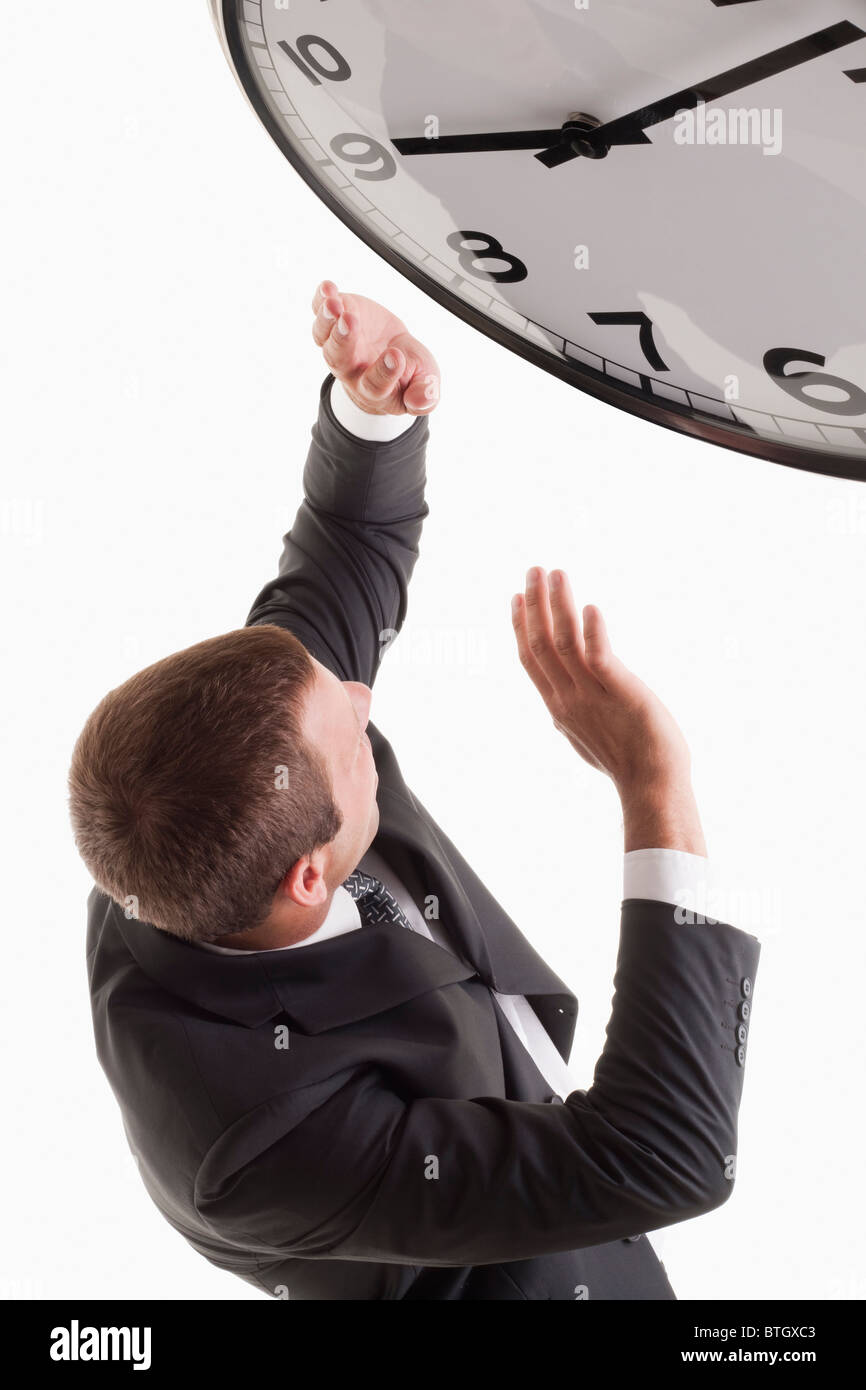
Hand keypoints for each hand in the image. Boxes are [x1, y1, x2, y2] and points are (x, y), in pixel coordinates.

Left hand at [311, 279, 439, 416]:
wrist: (393, 353)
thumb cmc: (408, 371)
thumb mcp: (425, 383)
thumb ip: (426, 395)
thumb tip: (423, 399)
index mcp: (374, 389)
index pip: (374, 384)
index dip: (384, 372)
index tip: (396, 356)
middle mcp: (351, 368)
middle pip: (340, 358)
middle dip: (343, 340)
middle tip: (349, 321)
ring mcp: (340, 343)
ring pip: (324, 335)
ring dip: (326, 319)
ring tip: (333, 304)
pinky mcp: (338, 319)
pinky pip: (321, 310)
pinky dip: (321, 298)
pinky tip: (327, 287)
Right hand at [511, 568, 704, 852]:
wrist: (651, 784)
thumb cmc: (624, 763)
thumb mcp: (584, 739)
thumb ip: (568, 720)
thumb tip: (555, 717)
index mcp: (558, 706)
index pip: (531, 659)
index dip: (521, 625)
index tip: (516, 597)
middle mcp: (568, 698)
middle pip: (541, 644)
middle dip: (535, 604)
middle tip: (533, 570)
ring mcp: (591, 696)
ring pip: (564, 643)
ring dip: (559, 605)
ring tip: (557, 574)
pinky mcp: (620, 693)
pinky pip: (599, 658)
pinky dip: (593, 632)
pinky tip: (591, 608)